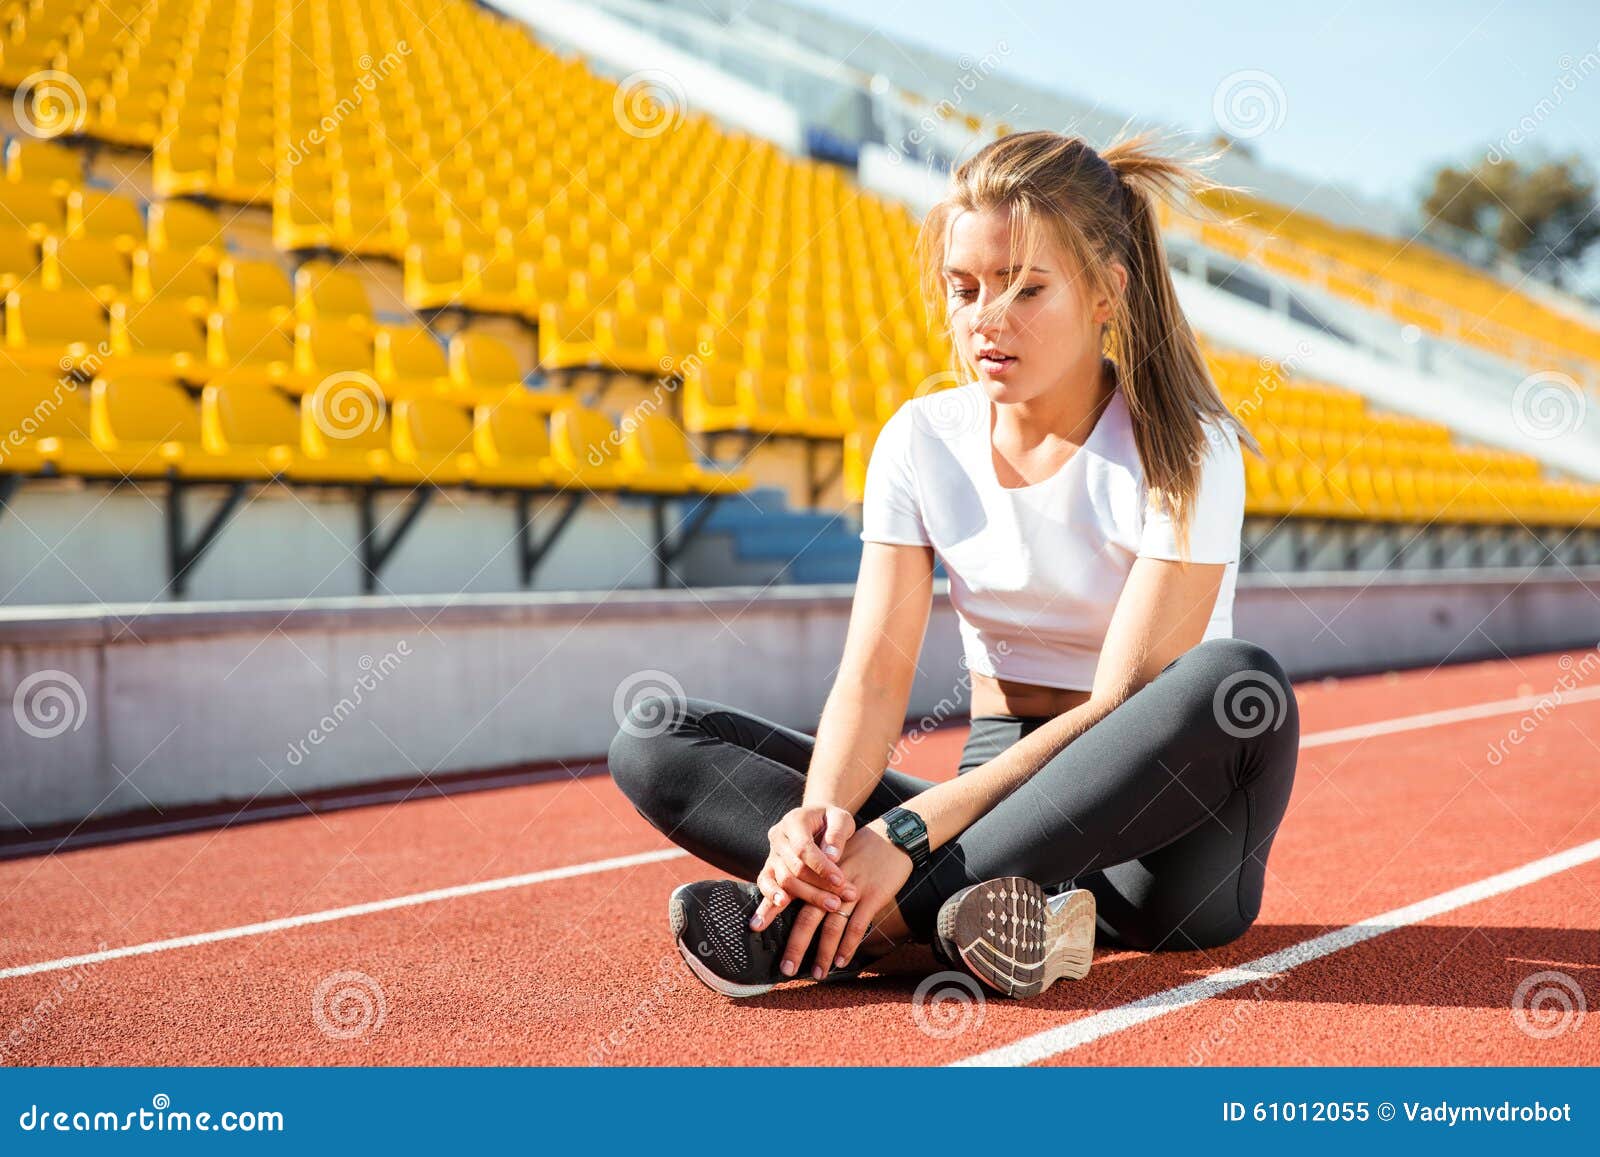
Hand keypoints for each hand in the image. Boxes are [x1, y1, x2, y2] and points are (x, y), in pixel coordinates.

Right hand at [752, 805, 857, 923]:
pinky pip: (765, 882)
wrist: (817, 820)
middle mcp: (779, 836)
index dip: (821, 866)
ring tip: (832, 905)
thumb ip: (837, 834)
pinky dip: (771, 896)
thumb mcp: (841, 819)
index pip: (803, 847)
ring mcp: (772, 853)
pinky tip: (781, 905)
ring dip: (808, 895)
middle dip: (820, 886)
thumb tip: (832, 857)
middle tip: (842, 899)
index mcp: (794, 820)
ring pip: (784, 879)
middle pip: (794, 868)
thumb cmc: (831, 820)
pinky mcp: (769, 867)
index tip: (840, 880)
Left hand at [755, 820, 913, 979]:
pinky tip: (842, 961)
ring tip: (818, 973)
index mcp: (818, 873)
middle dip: (796, 945)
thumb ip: (818, 878)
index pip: (791, 895)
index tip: (757, 929)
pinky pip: (857, 925)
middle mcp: (830, 883)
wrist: (891, 837)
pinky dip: (849, 945)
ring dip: (824, 953)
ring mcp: (851, 890)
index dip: (773, 911)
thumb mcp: (834, 858)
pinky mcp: (872, 896)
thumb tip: (802, 900)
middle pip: (808, 917)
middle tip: (786, 968)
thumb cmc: (861, 850)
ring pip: (833, 926)